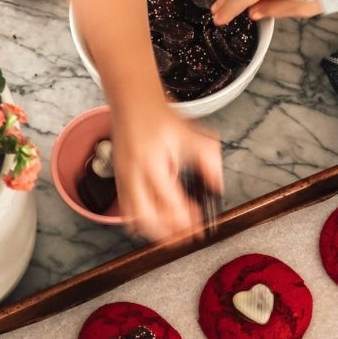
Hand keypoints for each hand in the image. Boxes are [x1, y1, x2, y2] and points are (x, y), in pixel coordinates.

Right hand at [112, 99, 222, 242]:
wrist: (132, 101)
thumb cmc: (159, 115)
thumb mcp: (191, 134)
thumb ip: (208, 160)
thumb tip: (217, 186)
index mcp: (152, 162)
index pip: (170, 202)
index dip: (186, 218)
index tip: (200, 223)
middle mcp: (134, 174)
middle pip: (148, 218)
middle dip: (169, 233)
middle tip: (187, 237)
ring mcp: (124, 180)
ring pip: (136, 220)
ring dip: (156, 232)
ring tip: (175, 236)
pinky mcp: (120, 182)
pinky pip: (127, 213)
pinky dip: (142, 224)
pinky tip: (157, 226)